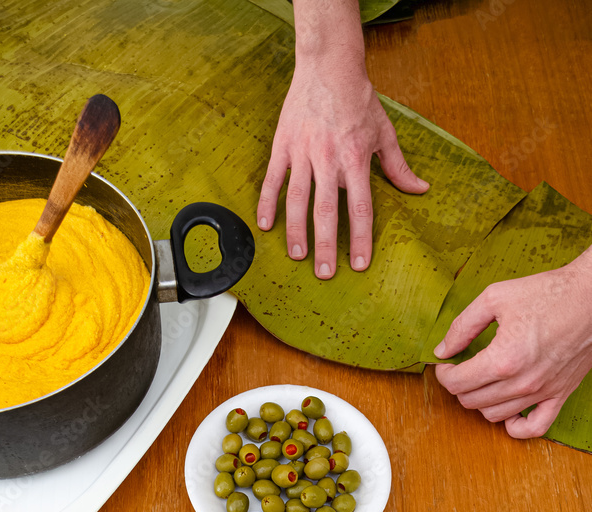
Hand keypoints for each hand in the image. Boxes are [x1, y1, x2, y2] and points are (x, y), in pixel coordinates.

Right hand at [257, 62, 428, 278]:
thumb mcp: (384, 133)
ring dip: (296, 230)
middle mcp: (329, 159)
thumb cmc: (358, 100)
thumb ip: (398, 167)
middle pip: (327, 210)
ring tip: (297, 255)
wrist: (329, 65)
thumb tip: (420, 189)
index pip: (360, 207)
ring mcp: (303, 152)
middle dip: (327, 245)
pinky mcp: (283, 144)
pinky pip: (273, 178)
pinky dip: (267, 202)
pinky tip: (265, 225)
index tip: (360, 264)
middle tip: (325, 273)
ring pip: (297, 199)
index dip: (361, 238)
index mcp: (355, 159)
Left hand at [433, 253, 591, 437]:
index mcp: (503, 358)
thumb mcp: (495, 298)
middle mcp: (522, 381)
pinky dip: (516, 426)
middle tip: (463, 368)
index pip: (456, 383)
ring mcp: (542, 392)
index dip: (443, 374)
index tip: (447, 363)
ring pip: (494, 415)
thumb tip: (443, 350)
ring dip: (481, 400)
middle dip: (459, 385)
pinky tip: (508, 410)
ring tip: (483, 381)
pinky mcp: (560, 394)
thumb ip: (462, 326)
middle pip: (471, 401)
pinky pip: (534, 428)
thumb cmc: (548, 292)